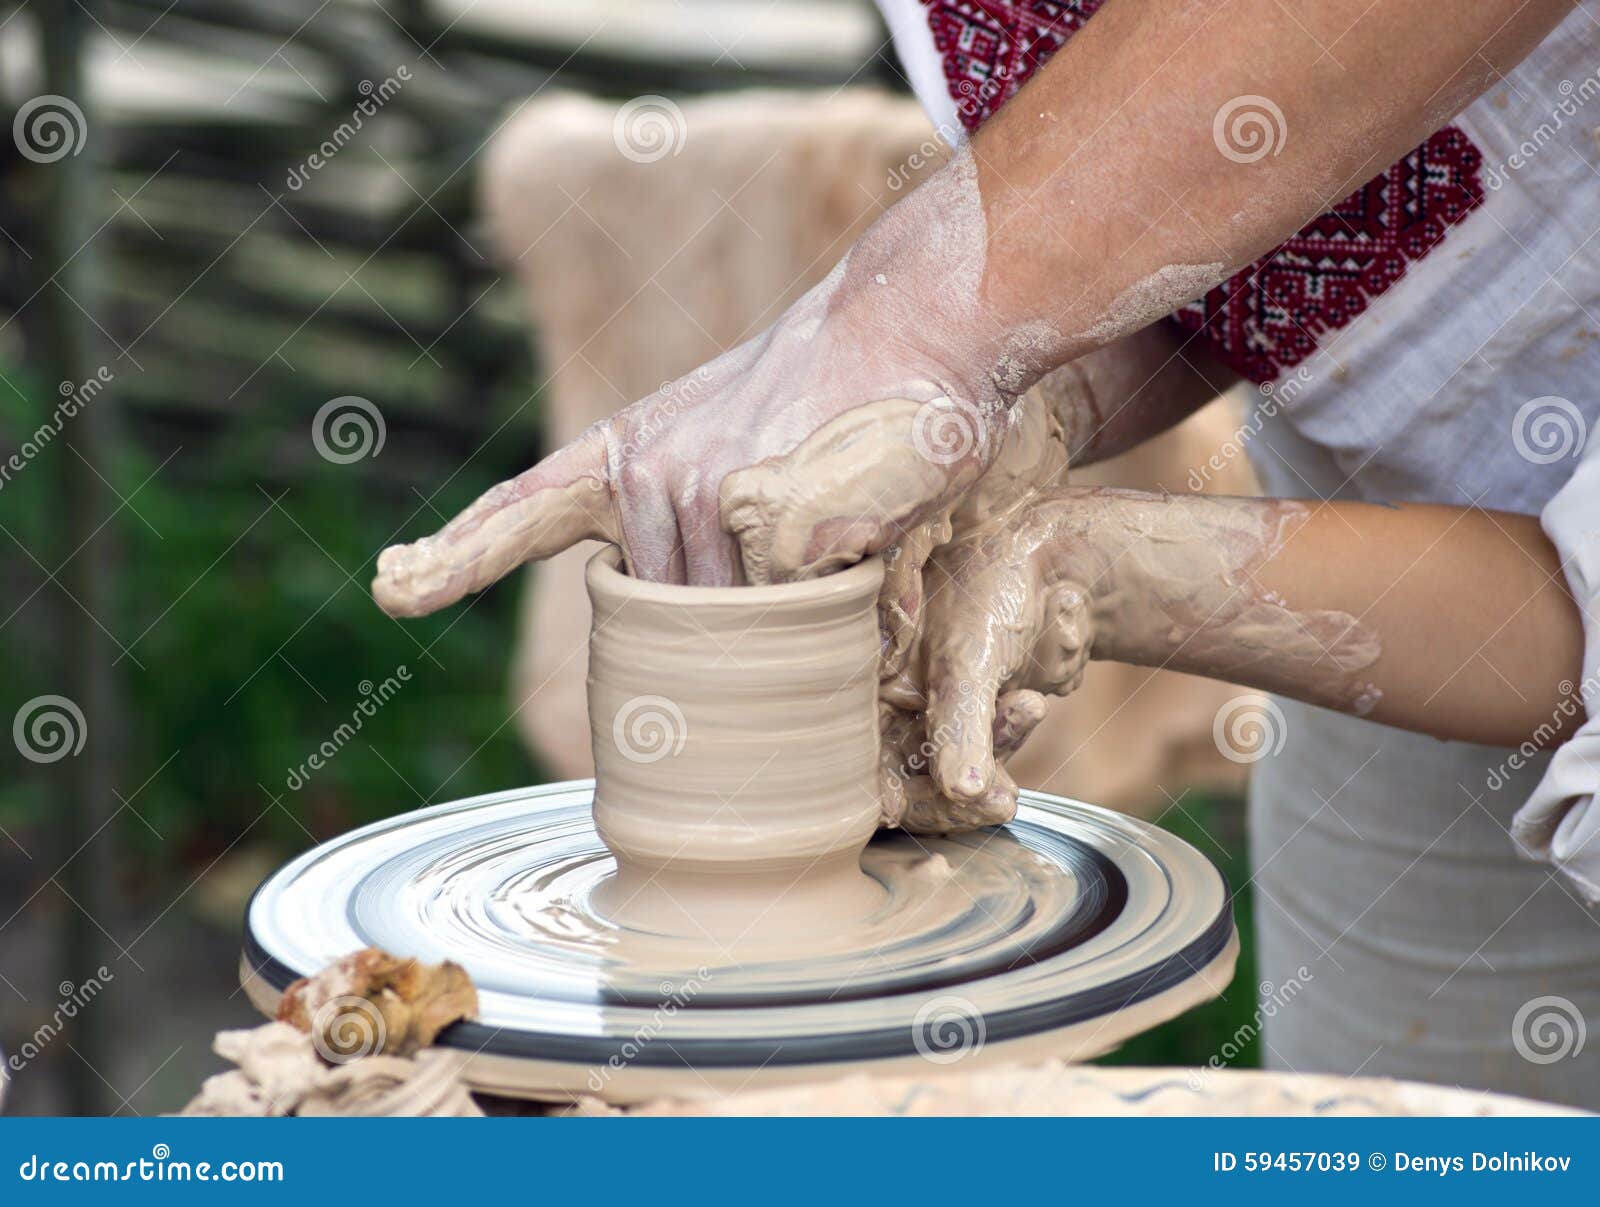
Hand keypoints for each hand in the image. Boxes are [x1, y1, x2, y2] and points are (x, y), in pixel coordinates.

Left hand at [372, 155, 1047, 609]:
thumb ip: (686, 512)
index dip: (457, 558)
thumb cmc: (838, 394)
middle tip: (789, 531)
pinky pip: (802, 614)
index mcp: (626, 451)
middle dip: (729, 611)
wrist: (918, 322)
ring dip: (794, 599)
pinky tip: (859, 523)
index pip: (521, 511)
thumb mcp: (731, 433)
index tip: (392, 584)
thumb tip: (685, 627)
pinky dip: (841, 591)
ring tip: (831, 511)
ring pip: (735, 626)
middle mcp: (646, 475)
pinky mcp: (769, 525)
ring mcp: (702, 499)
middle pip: (670, 615)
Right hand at [881, 492, 1098, 828]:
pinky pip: (993, 750)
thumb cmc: (993, 586)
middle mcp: (893, 699)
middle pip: (911, 780)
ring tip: (1028, 707)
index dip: (892, 793)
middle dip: (959, 787)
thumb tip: (959, 792)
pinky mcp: (979, 712)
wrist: (1058, 559)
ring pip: (958, 770)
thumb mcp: (968, 661)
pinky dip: (1013, 731)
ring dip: (995, 749)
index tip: (928, 808)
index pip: (864, 760)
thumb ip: (959, 729)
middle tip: (1001, 797)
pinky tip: (1034, 699)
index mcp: (868, 679)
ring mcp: (937, 707)